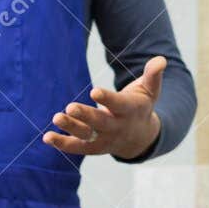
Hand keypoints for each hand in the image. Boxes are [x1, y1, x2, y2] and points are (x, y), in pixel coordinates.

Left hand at [43, 56, 165, 159]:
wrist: (140, 138)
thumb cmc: (140, 106)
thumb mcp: (150, 90)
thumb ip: (153, 75)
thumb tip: (161, 60)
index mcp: (130, 111)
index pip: (118, 105)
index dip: (107, 99)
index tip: (94, 91)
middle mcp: (117, 127)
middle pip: (100, 123)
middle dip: (85, 116)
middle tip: (69, 107)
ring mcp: (104, 139)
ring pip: (86, 136)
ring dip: (71, 128)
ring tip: (56, 117)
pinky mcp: (93, 147)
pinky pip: (76, 147)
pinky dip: (62, 143)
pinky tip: (47, 137)